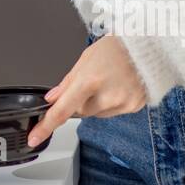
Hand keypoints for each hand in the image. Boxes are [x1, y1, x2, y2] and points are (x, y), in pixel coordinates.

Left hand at [26, 34, 148, 145]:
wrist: (149, 46)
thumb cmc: (117, 47)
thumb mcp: (86, 59)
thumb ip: (67, 82)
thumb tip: (52, 98)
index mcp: (89, 80)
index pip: (62, 110)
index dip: (46, 126)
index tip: (35, 138)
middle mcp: (107, 96)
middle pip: (81, 111)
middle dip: (80, 100)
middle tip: (91, 81)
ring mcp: (122, 103)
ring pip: (97, 113)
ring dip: (96, 102)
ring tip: (108, 80)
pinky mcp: (134, 107)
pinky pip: (113, 112)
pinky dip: (111, 102)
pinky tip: (119, 86)